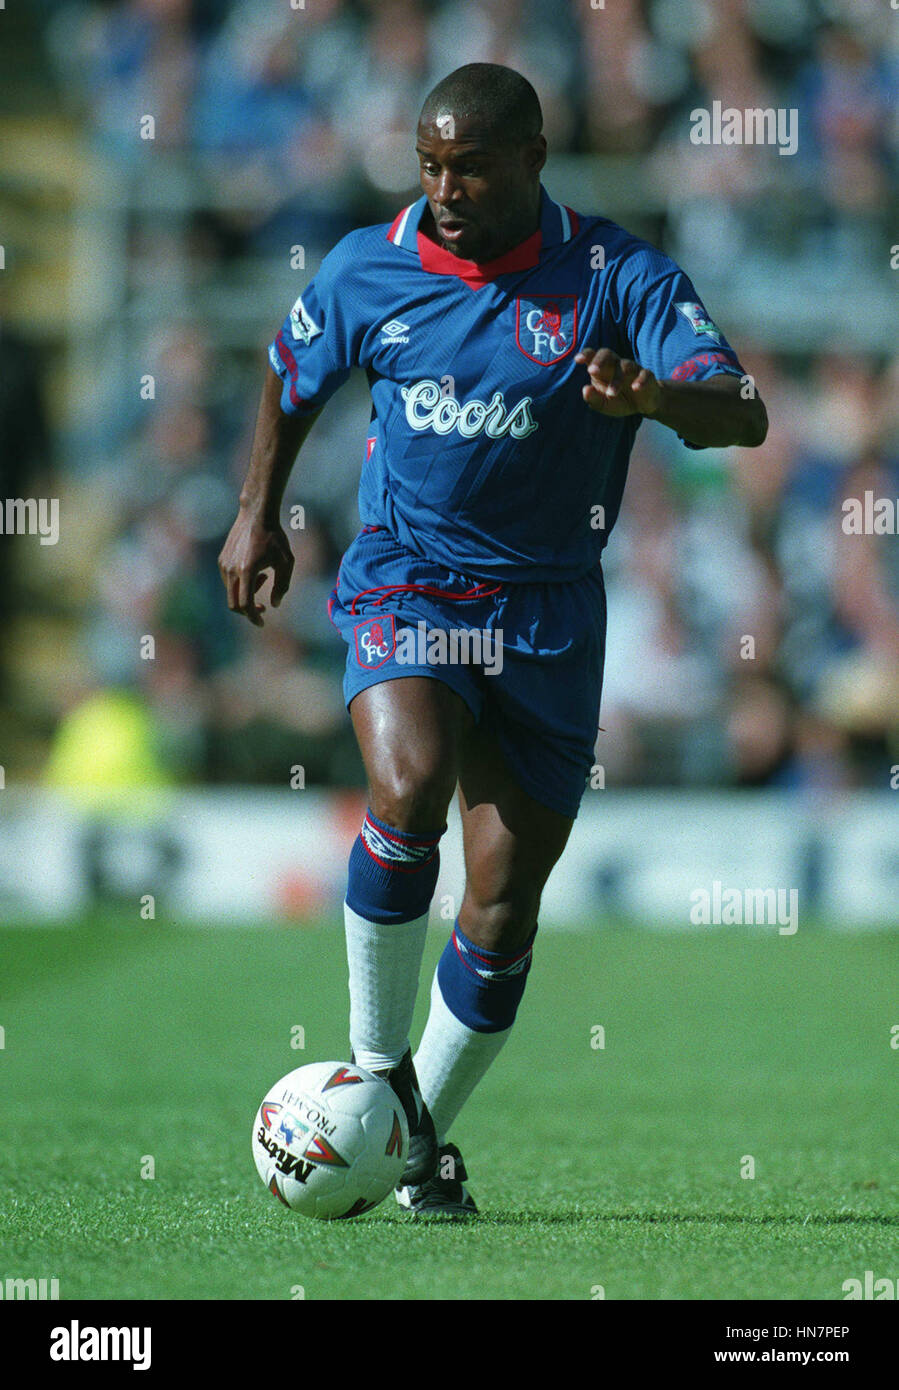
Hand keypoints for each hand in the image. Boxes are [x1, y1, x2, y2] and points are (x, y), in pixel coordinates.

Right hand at [218, 507, 293, 626]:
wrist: (257, 515)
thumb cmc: (275, 538)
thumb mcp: (286, 562)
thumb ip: (282, 586)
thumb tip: (274, 605)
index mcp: (247, 571)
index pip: (245, 605)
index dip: (253, 617)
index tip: (262, 622)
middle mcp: (231, 570)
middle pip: (234, 604)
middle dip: (248, 611)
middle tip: (262, 609)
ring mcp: (224, 565)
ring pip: (231, 593)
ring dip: (247, 594)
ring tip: (264, 578)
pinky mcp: (221, 560)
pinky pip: (228, 582)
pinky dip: (241, 585)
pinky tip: (256, 571)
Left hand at [576, 347, 661, 418]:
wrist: (643, 405)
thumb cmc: (619, 400)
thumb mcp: (604, 404)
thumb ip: (593, 398)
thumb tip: (585, 390)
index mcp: (603, 368)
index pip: (593, 356)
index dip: (586, 355)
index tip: (577, 359)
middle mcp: (616, 364)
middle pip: (608, 354)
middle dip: (599, 361)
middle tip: (592, 371)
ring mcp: (632, 368)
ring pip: (625, 366)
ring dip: (617, 379)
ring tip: (611, 394)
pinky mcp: (647, 376)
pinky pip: (644, 374)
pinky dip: (640, 380)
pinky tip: (635, 388)